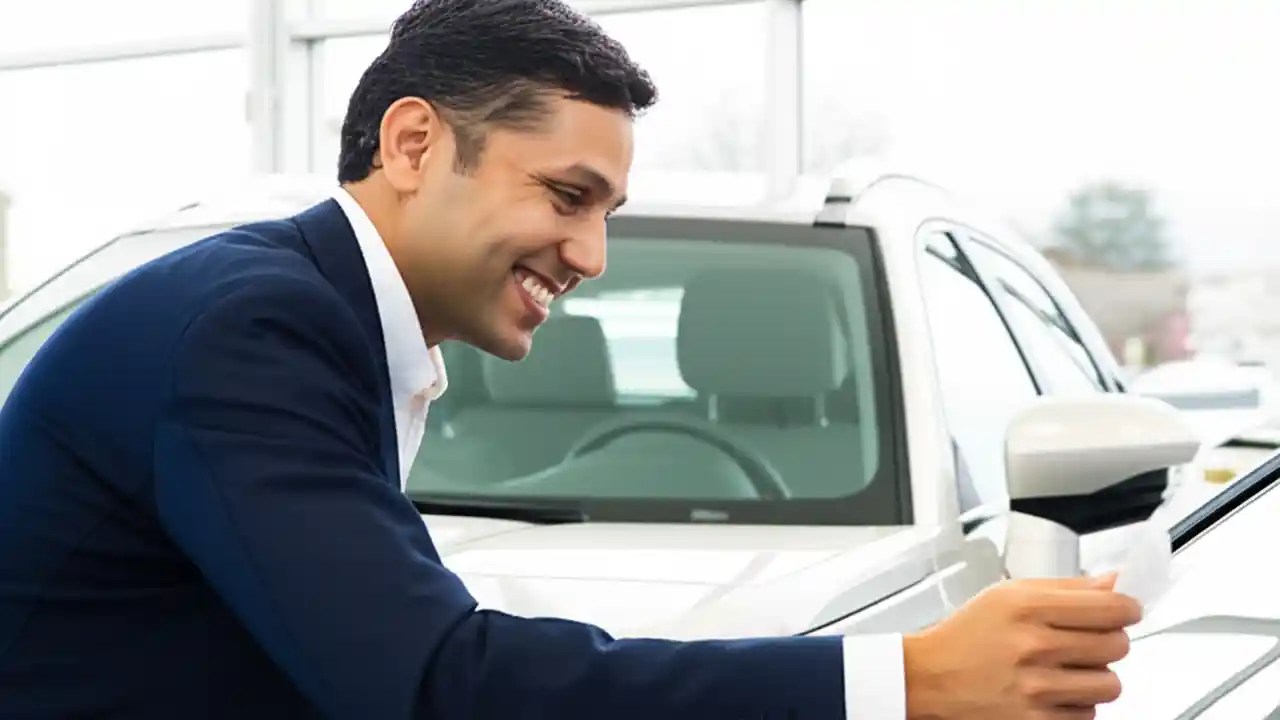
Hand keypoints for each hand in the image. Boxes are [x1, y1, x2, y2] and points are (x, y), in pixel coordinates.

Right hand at [903, 573, 1140, 718]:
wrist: (928, 679)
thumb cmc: (967, 635)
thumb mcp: (1007, 595)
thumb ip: (1064, 588)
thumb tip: (1114, 584)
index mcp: (1027, 608)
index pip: (1111, 607)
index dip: (1127, 608)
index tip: (1124, 611)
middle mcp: (1034, 647)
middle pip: (1117, 645)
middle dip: (1110, 641)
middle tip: (1088, 640)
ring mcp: (1036, 690)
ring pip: (1110, 685)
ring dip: (1096, 677)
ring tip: (1068, 670)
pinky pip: (1088, 715)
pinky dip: (1075, 704)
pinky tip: (1051, 692)